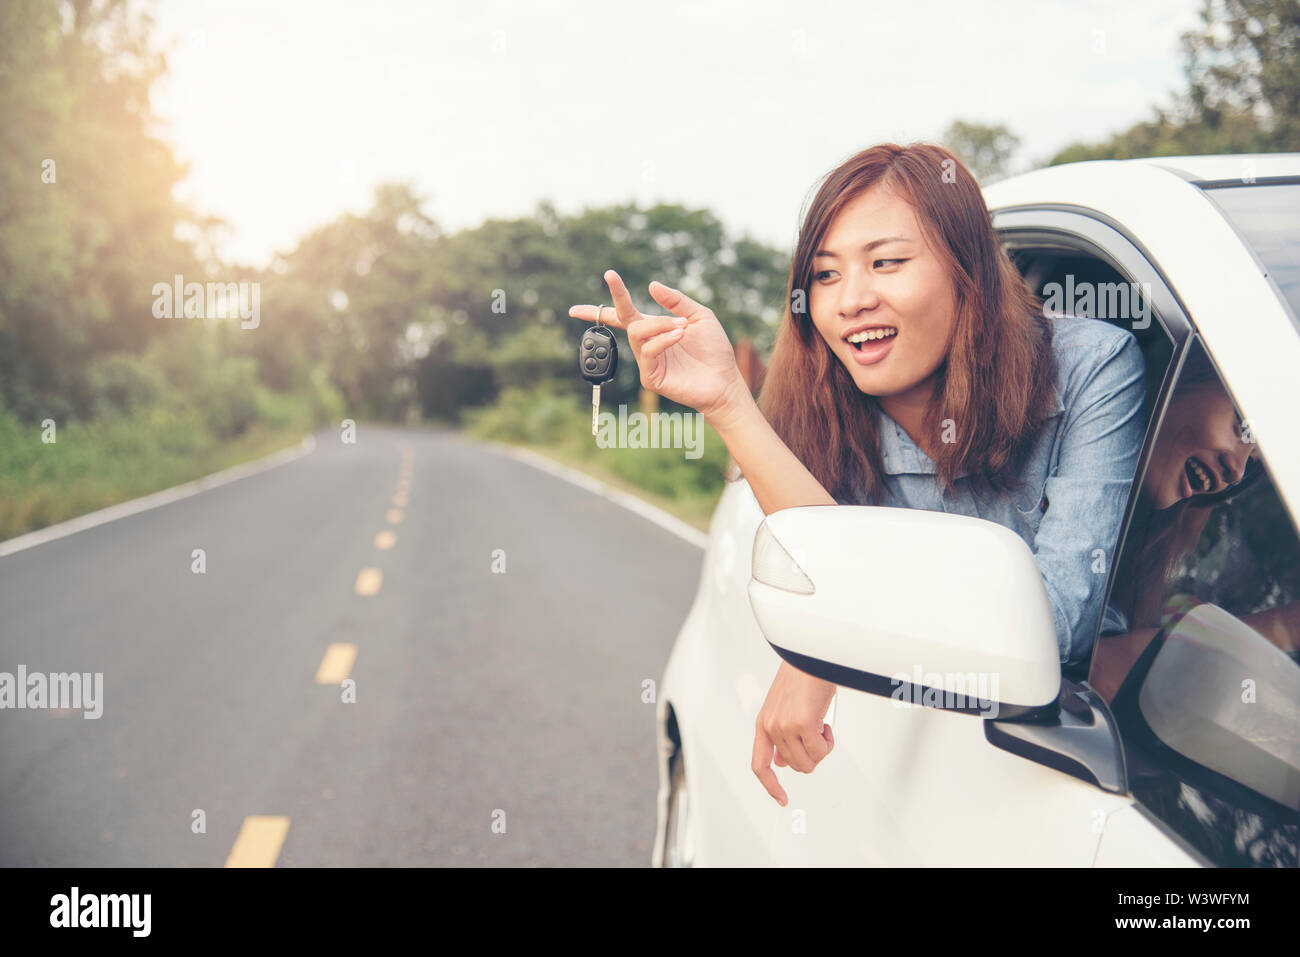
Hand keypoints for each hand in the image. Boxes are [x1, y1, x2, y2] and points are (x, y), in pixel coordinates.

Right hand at [569, 269, 749, 422]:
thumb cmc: (713, 350)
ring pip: (637, 333)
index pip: (628, 312)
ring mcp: (648, 361)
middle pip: (625, 319)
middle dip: (619, 298)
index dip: (616, 296)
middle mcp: (648, 344)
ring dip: (660, 324)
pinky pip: (648, 352)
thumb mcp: (699, 316)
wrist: (725, 379)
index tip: (609, 274)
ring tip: (682, 326)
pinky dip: (663, 340)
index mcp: (656, 329)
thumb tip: (652, 285)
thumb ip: (676, 300)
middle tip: (612, 275)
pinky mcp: (651, 377)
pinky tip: (679, 336)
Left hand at [751, 661, 836, 805]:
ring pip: (808, 762)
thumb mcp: (784, 708)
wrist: (812, 657)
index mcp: (764, 723)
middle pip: (794, 766)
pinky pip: (821, 751)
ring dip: (821, 749)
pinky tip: (826, 723)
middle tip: (818, 736)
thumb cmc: (803, 677)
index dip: (770, 785)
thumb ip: (782, 735)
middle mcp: (771, 726)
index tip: (781, 798)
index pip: (759, 764)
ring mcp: (785, 726)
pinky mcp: (802, 724)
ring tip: (821, 727)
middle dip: (811, 756)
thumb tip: (783, 762)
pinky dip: (828, 742)